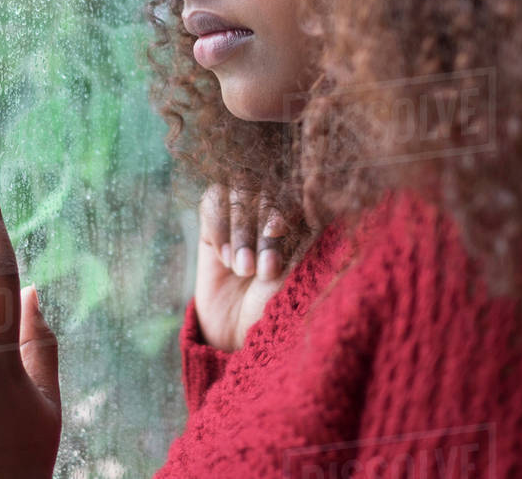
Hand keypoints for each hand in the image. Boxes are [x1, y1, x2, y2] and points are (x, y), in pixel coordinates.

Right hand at [193, 183, 289, 351]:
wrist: (240, 333)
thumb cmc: (278, 306)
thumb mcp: (297, 272)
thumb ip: (305, 234)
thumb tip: (311, 196)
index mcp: (301, 217)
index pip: (293, 189)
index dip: (282, 205)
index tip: (278, 232)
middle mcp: (270, 208)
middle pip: (264, 188)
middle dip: (261, 230)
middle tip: (261, 269)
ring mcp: (240, 214)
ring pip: (236, 192)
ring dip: (239, 231)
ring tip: (243, 270)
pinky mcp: (212, 223)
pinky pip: (211, 202)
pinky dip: (218, 228)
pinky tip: (225, 261)